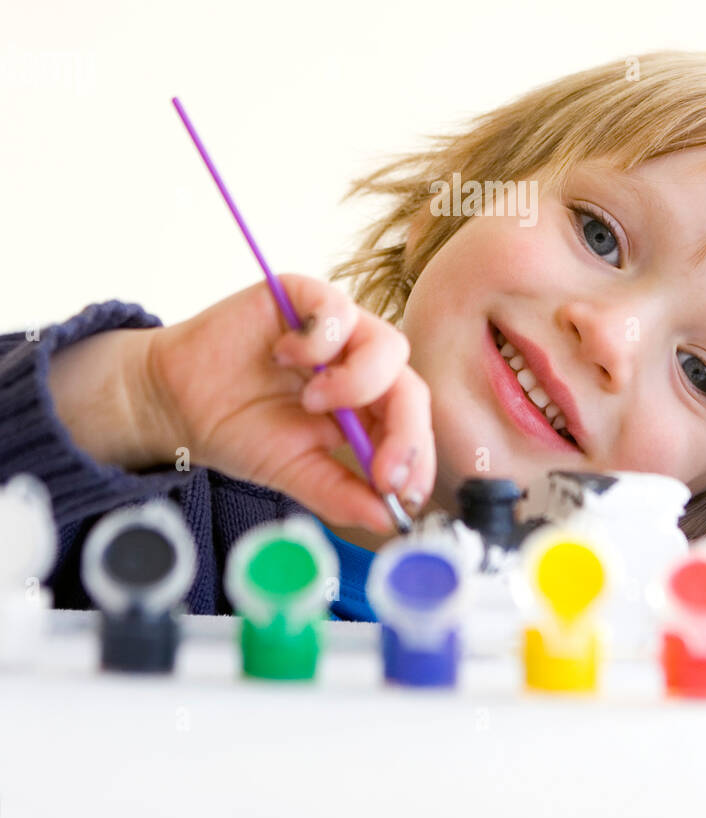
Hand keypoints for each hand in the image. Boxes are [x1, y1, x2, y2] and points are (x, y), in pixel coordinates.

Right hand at [143, 274, 435, 531]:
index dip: (416, 458)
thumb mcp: (294, 473)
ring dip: (358, 383)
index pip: (410, 425)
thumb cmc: (239, 429)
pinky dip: (319, 339)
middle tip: (380, 468)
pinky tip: (283, 355)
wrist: (178, 400)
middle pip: (410, 387)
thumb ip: (341, 494)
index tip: (403, 494)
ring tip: (311, 402)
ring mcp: (338, 329)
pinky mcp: (307, 296)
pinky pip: (339, 310)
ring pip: (388, 346)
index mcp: (366, 407)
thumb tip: (391, 521)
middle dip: (404, 433)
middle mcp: (360, 364)